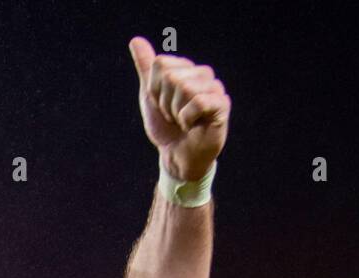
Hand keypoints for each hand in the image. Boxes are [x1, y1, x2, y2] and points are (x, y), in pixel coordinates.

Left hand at [128, 37, 229, 181]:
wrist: (177, 156)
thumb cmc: (167, 128)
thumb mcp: (150, 96)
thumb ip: (146, 68)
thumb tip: (136, 40)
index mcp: (186, 69)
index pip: (161, 64)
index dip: (155, 90)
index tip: (162, 105)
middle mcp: (203, 74)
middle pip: (172, 76)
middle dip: (165, 103)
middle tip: (174, 117)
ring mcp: (214, 89)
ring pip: (185, 88)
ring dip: (176, 112)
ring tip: (184, 122)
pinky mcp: (222, 105)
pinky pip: (199, 102)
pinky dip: (188, 118)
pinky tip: (193, 126)